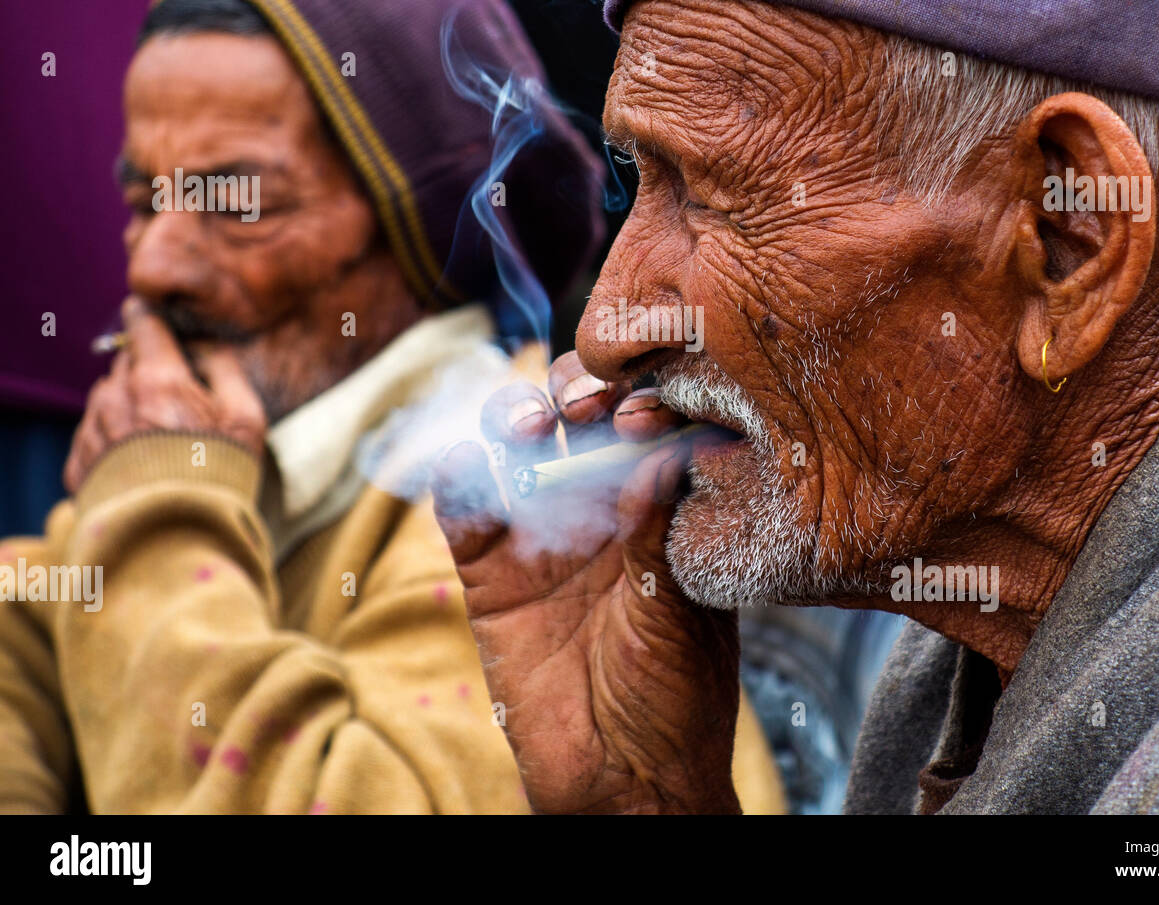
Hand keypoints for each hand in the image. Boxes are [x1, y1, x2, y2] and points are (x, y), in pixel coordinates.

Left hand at [64, 297, 265, 492]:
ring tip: (158, 435)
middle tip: (175, 393)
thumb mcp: (247, 416)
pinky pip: (91, 433)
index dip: (151, 317)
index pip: (144, 325)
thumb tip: (204, 341)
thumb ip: (225, 367)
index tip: (156, 319)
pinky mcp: (79, 465)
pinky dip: (110, 436)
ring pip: (106, 395)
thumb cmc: (221, 473)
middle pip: (126, 362)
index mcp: (158, 380)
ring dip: (127, 402)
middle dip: (147, 368)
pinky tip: (138, 459)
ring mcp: (93, 432)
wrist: (179, 539)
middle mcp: (116, 399)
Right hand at [431, 351, 742, 813]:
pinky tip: (472, 468)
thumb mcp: (681, 614)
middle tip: (583, 406)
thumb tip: (661, 457)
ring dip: (514, 414)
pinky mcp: (489, 571)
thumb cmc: (675, 699)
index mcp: (661, 506)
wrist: (622, 784)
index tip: (645, 410)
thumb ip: (661, 536)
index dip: (642, 399)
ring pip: (515, 443)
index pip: (646, 421)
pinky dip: (459, 476)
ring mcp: (542, 533)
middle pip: (575, 414)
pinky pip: (464, 507)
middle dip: (575, 391)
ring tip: (532, 426)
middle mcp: (601, 506)